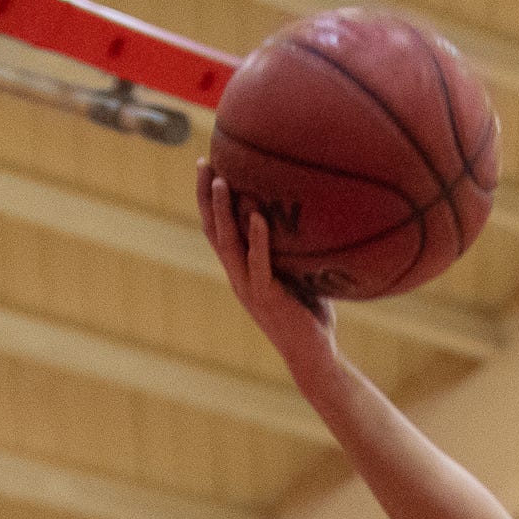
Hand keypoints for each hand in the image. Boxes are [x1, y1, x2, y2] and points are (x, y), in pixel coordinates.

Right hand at [199, 160, 338, 378]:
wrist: (314, 355)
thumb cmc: (312, 315)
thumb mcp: (301, 274)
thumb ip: (296, 248)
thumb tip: (314, 211)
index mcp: (242, 271)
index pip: (218, 230)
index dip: (208, 201)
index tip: (208, 167)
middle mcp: (239, 277)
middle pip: (213, 231)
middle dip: (205, 196)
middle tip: (204, 163)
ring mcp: (250, 288)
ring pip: (227, 244)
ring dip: (222, 211)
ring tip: (221, 181)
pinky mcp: (267, 297)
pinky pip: (258, 263)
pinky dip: (257, 239)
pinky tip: (257, 215)